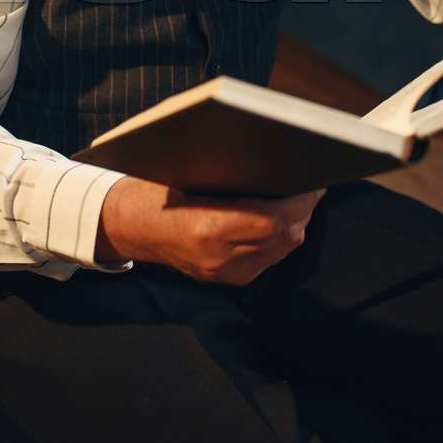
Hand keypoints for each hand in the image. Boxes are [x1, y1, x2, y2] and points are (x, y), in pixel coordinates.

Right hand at [94, 176, 323, 285]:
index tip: (313, 183)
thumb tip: (280, 163)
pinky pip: (268, 260)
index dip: (299, 203)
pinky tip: (281, 221)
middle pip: (283, 238)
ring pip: (280, 251)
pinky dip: (280, 240)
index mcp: (206, 227)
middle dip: (303, 212)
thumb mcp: (189, 173)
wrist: (129, 226)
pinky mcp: (226, 279)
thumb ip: (233, 175)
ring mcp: (222, 272)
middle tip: (312, 187)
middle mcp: (217, 256)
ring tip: (300, 201)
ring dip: (295, 226)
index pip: (272, 221)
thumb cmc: (157, 189)